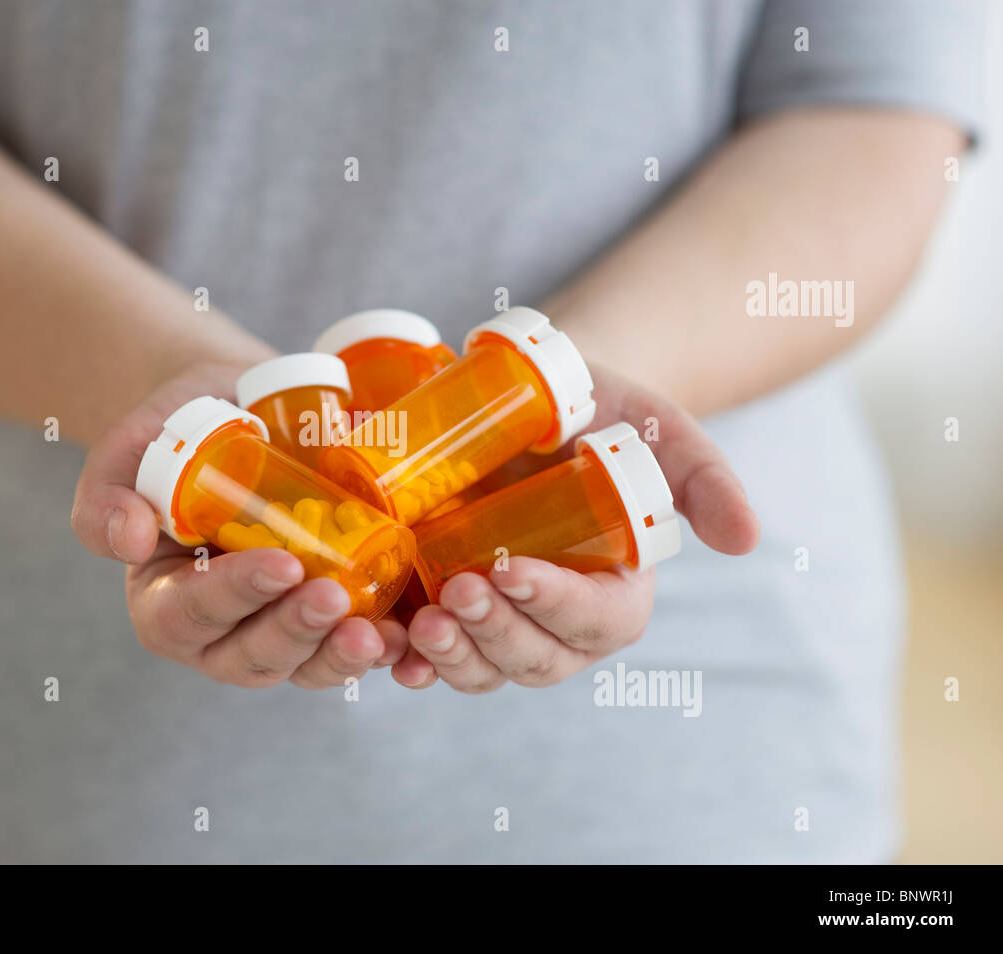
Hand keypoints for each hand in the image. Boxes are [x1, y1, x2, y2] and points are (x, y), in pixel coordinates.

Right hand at [71, 362, 407, 687]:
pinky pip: (353, 649)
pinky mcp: (332, 618)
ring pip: (306, 666)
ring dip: (341, 657)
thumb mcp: (131, 446)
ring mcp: (281, 629)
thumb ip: (107, 490)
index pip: (188, 615)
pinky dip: (385, 653)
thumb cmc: (181, 428)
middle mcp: (222, 630)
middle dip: (295, 633)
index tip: (279, 564)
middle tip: (332, 597)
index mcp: (165, 598)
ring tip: (376, 633)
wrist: (244, 406)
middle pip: (252, 656)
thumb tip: (127, 542)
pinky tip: (410, 636)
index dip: (233, 597)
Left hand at [392, 362, 759, 691]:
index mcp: (614, 591)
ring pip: (479, 667)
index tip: (513, 569)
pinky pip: (427, 654)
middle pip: (533, 657)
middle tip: (457, 594)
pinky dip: (404, 660)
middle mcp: (555, 621)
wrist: (527, 399)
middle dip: (494, 634)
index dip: (555, 604)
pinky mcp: (445, 610)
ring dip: (449, 657)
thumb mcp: (654, 428)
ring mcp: (497, 623)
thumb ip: (701, 474)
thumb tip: (748, 538)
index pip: (595, 620)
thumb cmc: (599, 413)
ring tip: (419, 625)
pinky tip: (383, 649)